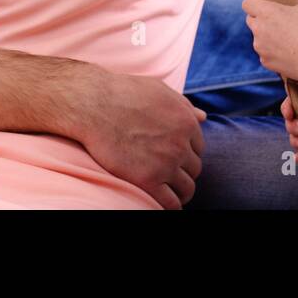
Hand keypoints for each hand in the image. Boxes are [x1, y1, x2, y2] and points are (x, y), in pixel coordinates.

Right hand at [75, 69, 205, 209]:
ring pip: (187, 188)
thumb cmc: (123, 93)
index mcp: (186, 122)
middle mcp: (181, 144)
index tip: (176, 158)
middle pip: (194, 168)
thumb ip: (183, 105)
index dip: (187, 153)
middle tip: (170, 173)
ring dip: (181, 192)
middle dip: (184, 171)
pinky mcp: (148, 180)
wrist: (94, 104)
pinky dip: (171, 206)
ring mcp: (166, 164)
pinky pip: (170, 203)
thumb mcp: (159, 91)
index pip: (198, 148)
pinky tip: (163, 204)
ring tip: (171, 193)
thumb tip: (203, 117)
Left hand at [243, 0, 297, 85]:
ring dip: (267, 35)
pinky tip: (289, 50)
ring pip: (258, 38)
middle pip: (251, 20)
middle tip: (280, 18)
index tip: (267, 3)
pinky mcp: (266, 63)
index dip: (255, 2)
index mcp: (265, 13)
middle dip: (261, 18)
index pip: (247, 3)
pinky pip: (265, 53)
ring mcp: (261, 48)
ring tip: (287, 35)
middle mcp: (258, 30)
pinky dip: (273, 51)